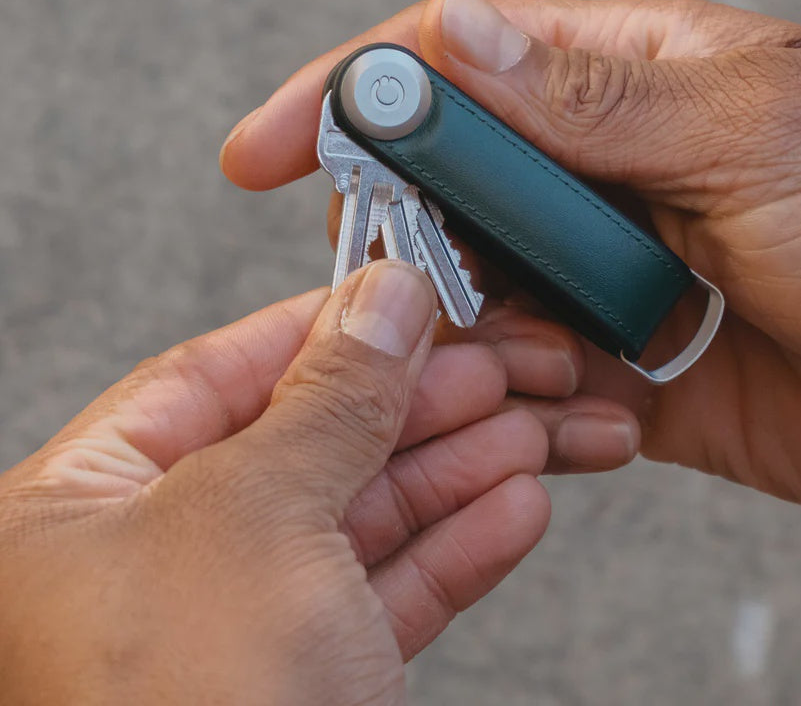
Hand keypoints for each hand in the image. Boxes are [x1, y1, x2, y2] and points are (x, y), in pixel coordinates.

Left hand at [1, 261, 570, 704]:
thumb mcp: (255, 516)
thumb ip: (329, 397)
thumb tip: (384, 295)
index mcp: (90, 501)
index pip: (230, 367)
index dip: (337, 324)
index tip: (422, 295)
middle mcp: (160, 558)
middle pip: (322, 436)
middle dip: (436, 397)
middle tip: (522, 362)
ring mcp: (241, 625)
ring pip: (373, 512)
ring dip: (470, 463)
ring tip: (548, 427)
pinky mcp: (311, 685)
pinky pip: (394, 591)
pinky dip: (463, 545)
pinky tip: (517, 503)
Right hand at [220, 0, 800, 525]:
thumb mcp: (757, 135)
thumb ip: (598, 100)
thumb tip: (455, 32)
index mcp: (640, 78)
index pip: (463, 63)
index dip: (354, 96)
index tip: (262, 151)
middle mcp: (617, 168)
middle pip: (456, 185)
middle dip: (402, 238)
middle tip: (376, 295)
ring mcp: (621, 269)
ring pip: (487, 291)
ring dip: (469, 335)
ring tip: (517, 365)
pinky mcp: (637, 365)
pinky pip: (542, 379)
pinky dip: (527, 403)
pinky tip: (564, 418)